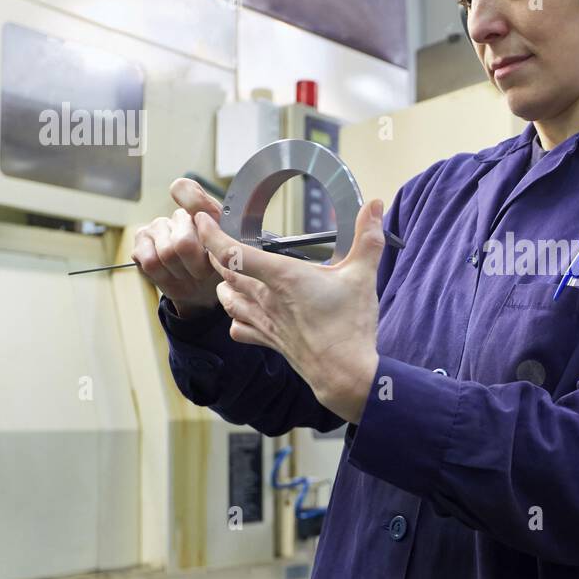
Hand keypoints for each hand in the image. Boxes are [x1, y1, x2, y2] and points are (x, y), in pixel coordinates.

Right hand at [132, 179, 224, 315]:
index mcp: (203, 211)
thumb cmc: (218, 268)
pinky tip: (173, 275)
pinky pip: (150, 263)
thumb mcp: (231, 252)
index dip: (191, 202)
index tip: (202, 222)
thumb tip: (201, 218)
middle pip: (183, 242)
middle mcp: (178, 216)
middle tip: (204, 271)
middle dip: (197, 266)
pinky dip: (165, 277)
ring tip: (189, 274)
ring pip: (166, 254)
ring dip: (182, 273)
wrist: (203, 291)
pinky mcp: (139, 245)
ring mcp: (156, 228)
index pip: (185, 190)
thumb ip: (221, 233)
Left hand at [196, 199, 385, 422]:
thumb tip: (376, 205)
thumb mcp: (362, 276)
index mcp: (282, 277)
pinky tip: (242, 311)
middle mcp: (266, 298)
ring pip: (225, 299)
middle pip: (223, 272)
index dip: (212, 233)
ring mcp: (264, 322)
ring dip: (222, 283)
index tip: (202, 219)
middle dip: (215, 253)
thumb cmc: (350, 326)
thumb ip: (368, 238)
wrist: (344, 373)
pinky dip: (234, 317)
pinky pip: (238, 328)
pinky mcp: (269, 341)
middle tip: (216, 238)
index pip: (233, 252)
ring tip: (227, 272)